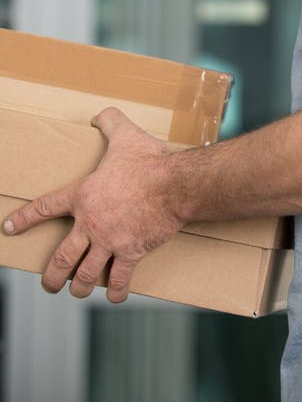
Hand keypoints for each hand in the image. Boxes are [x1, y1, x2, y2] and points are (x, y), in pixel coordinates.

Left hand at [2, 107, 183, 302]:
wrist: (174, 184)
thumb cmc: (149, 160)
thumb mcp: (125, 135)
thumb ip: (110, 123)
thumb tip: (100, 115)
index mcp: (84, 195)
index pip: (45, 207)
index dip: (25, 218)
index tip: (9, 227)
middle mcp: (91, 223)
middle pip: (61, 258)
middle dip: (52, 276)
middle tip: (49, 284)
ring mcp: (110, 241)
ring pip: (84, 275)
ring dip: (78, 286)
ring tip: (76, 291)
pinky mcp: (131, 252)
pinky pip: (119, 280)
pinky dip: (116, 291)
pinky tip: (114, 295)